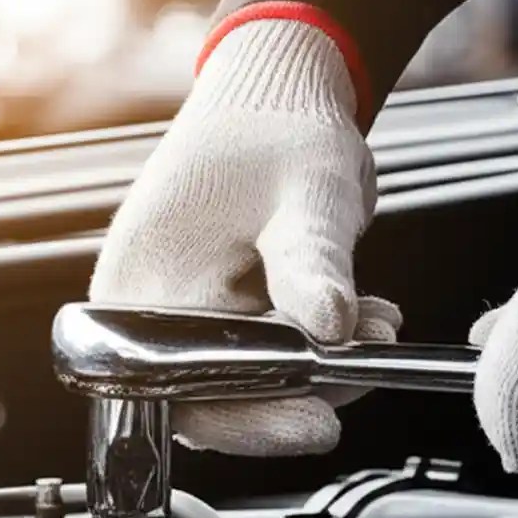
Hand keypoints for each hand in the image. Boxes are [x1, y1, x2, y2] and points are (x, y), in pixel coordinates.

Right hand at [90, 19, 398, 455]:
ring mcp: (171, 309)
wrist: (270, 94)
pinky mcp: (204, 309)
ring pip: (242, 379)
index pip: (189, 390)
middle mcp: (143, 305)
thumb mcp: (308, 194)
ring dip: (315, 364)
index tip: (320, 422)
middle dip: (303, 384)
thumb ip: (314, 264)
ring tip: (375, 325)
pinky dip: (306, 346)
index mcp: (146, 282)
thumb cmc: (276, 127)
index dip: (256, 419)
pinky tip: (356, 319)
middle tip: (370, 354)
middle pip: (216, 395)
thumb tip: (330, 329)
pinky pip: (252, 353)